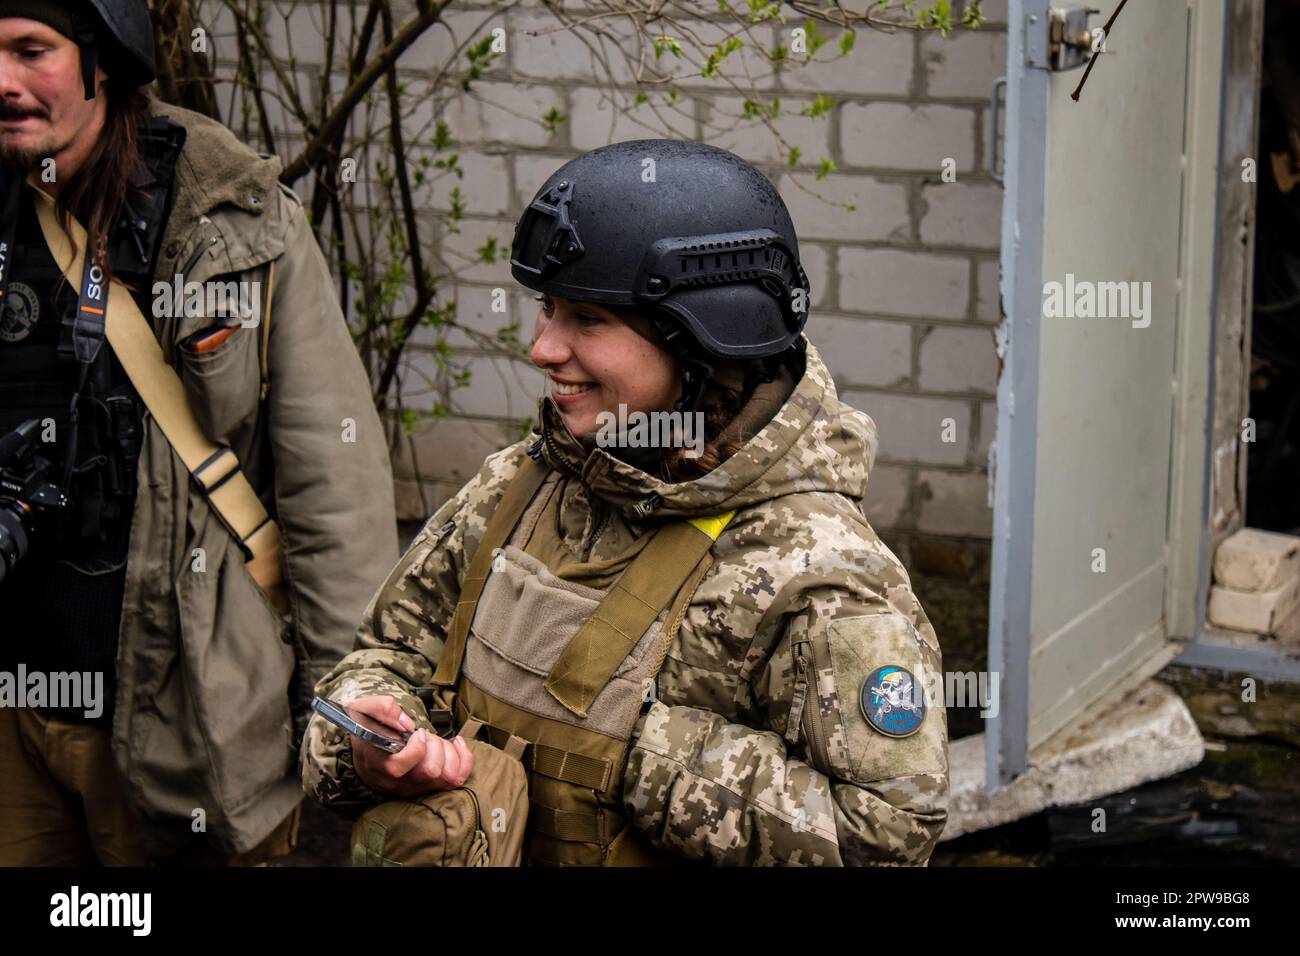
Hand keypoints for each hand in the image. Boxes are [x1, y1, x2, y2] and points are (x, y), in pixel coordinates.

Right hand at [347, 694, 473, 797]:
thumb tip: (407, 724)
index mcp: (376, 765)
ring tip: (434, 741)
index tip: (416, 732)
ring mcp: (415, 787)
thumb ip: (382, 708)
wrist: (369, 749)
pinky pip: (458, 778)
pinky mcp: (430, 787)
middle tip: (425, 734)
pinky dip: (464, 758)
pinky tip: (456, 743)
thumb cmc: (368, 727)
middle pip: (430, 771)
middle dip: (434, 745)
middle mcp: (397, 782)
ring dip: (447, 752)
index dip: (415, 748)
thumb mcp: (363, 709)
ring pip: (447, 776)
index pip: (398, 768)